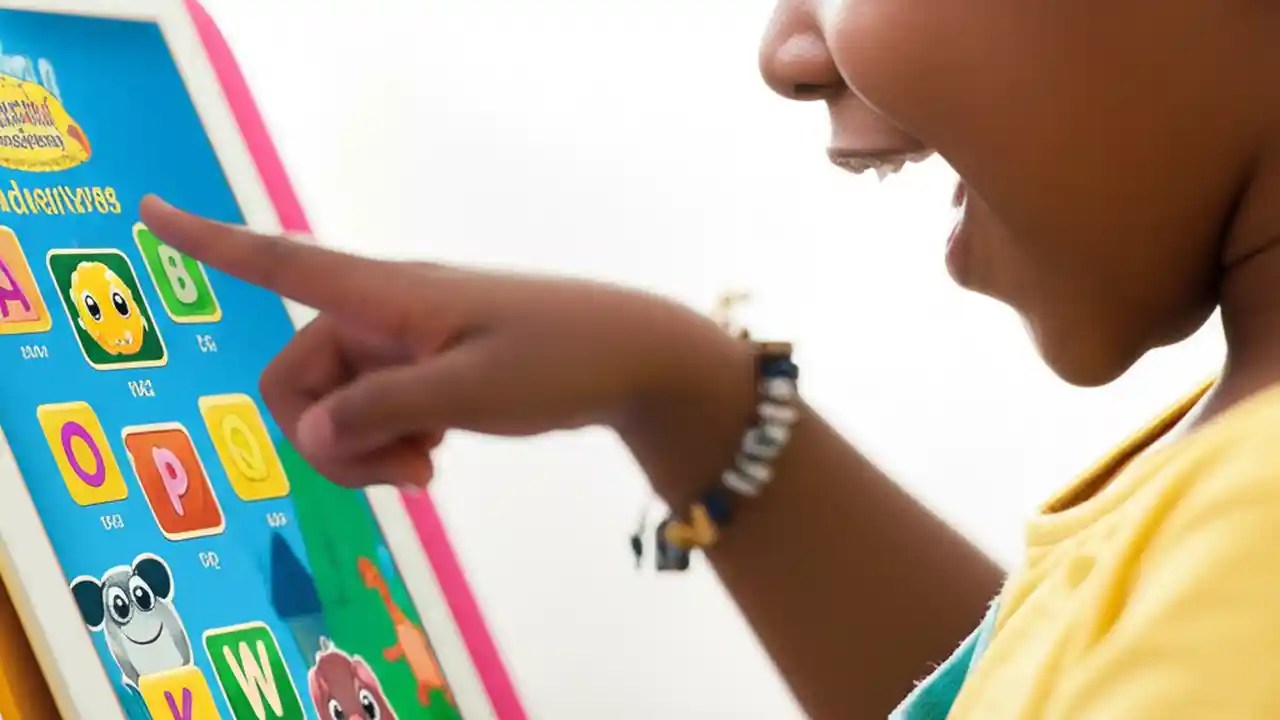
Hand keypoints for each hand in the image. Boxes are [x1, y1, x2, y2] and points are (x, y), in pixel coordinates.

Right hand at [139, 197, 754, 492]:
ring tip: (429, 468)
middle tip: (400, 473)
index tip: (148, 210)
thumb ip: (381, 411)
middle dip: (326, 440)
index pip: (281, 260)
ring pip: (336, 406)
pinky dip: (388, 445)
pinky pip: (373, 412)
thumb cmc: (561, 358)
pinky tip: (435, 460)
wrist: (634, 358)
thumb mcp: (469, 390)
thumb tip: (308, 433)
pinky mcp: (427, 368)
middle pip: (298, 378)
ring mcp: (405, 343)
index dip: (209, 241)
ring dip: (363, 451)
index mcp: (386, 295)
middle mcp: (384, 313)